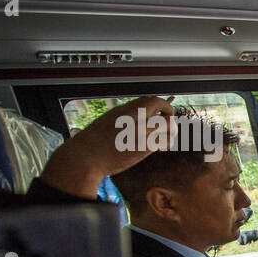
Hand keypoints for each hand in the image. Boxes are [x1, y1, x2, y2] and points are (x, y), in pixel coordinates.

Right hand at [39, 95, 174, 198]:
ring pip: (168, 125)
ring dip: (171, 133)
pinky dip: (165, 145)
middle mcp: (133, 117)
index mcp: (124, 110)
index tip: (164, 112)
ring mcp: (139, 130)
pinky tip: (160, 149)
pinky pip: (163, 141)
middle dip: (170, 117)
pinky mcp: (143, 146)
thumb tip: (143, 119)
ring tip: (165, 140)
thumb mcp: (109, 121)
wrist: (86, 156)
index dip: (162, 105)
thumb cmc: (94, 143)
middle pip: (163, 107)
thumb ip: (127, 118)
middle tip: (168, 127)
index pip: (151, 100)